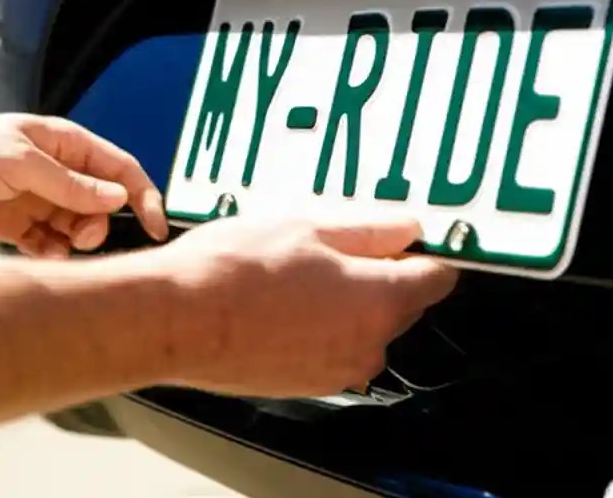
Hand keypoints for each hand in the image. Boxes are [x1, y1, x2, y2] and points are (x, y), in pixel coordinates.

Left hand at [0, 114, 168, 256]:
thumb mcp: (21, 164)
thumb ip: (71, 183)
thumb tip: (118, 195)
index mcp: (65, 144)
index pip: (120, 169)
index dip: (143, 196)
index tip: (156, 227)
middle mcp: (57, 171)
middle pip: (103, 204)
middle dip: (100, 224)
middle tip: (81, 238)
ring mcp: (38, 199)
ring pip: (78, 227)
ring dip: (76, 242)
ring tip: (56, 247)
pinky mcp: (17, 225)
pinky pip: (50, 244)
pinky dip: (52, 254)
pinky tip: (39, 254)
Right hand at [158, 214, 458, 397]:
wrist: (176, 320)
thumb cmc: (235, 270)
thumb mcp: (308, 227)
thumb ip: (369, 231)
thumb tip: (406, 228)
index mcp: (379, 303)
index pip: (436, 278)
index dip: (426, 251)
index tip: (411, 236)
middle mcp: (368, 346)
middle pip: (401, 303)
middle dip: (378, 273)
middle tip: (333, 242)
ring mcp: (337, 371)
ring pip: (362, 326)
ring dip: (344, 300)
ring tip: (296, 269)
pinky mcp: (307, 384)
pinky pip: (331, 348)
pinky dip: (317, 325)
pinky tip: (280, 299)